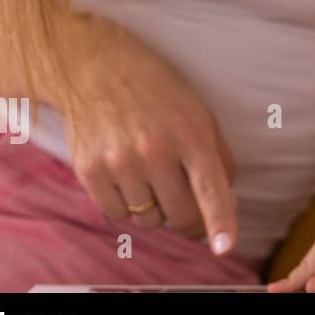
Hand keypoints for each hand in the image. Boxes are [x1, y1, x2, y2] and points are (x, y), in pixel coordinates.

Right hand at [60, 13, 239, 253]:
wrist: (92, 67)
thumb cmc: (155, 88)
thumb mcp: (200, 111)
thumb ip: (217, 156)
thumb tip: (225, 198)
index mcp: (191, 133)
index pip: (211, 188)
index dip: (220, 223)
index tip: (225, 247)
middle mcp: (155, 150)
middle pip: (181, 215)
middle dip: (189, 218)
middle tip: (186, 204)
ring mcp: (120, 162)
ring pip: (149, 219)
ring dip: (155, 209)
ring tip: (150, 175)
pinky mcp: (89, 171)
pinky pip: (117, 214)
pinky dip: (126, 205)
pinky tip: (126, 176)